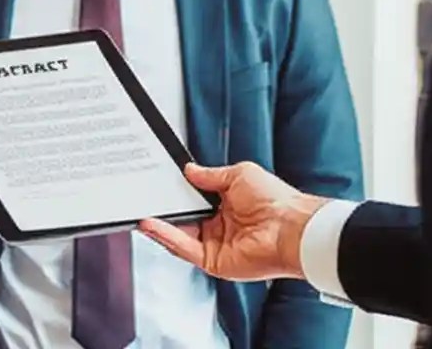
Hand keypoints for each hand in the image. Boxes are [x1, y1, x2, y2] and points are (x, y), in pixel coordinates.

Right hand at [138, 162, 326, 281]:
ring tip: (141, 214)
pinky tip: (152, 225)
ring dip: (159, 226)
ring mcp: (216, 246)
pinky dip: (166, 237)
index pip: (195, 202)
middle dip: (164, 212)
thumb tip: (190, 170)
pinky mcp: (214, 262)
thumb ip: (210, 175)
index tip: (159, 187)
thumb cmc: (276, 200)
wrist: (290, 227)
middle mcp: (221, 228)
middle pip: (184, 221)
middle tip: (144, 200)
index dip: (177, 197)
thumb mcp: (239, 174)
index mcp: (228, 206)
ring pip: (179, 237)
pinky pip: (184, 249)